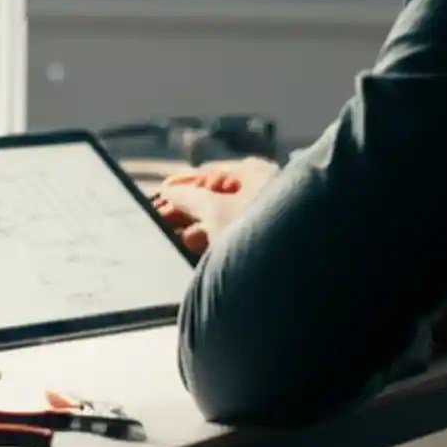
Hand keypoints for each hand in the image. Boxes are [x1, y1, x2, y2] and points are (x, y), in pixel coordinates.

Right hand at [153, 157, 279, 254]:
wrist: (285, 274)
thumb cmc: (255, 228)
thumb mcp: (213, 208)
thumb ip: (188, 196)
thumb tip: (170, 190)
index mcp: (258, 175)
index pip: (215, 173)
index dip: (186, 182)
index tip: (163, 193)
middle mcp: (264, 193)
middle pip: (217, 196)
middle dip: (187, 207)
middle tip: (160, 217)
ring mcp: (265, 221)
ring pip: (222, 219)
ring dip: (194, 225)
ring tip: (169, 233)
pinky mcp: (262, 247)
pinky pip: (230, 237)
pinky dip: (209, 239)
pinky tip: (189, 246)